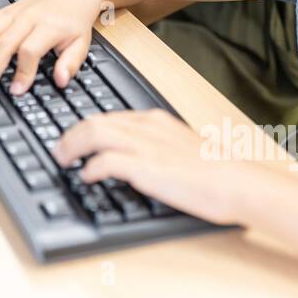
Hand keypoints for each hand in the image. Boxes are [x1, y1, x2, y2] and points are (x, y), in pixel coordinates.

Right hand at [0, 0, 102, 94]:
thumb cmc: (74, 21)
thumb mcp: (82, 43)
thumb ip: (71, 63)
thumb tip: (62, 80)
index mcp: (50, 26)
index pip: (31, 50)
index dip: (23, 71)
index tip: (17, 90)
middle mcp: (29, 17)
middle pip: (6, 41)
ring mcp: (16, 12)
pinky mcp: (7, 10)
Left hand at [53, 110, 253, 225]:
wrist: (237, 181)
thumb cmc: (218, 170)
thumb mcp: (182, 148)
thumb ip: (158, 147)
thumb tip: (138, 159)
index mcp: (156, 121)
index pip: (110, 116)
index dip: (86, 127)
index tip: (75, 138)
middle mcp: (147, 128)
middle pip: (95, 121)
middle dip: (71, 135)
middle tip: (60, 149)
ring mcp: (145, 146)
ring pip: (94, 133)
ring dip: (72, 146)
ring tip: (63, 159)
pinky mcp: (146, 167)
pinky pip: (106, 161)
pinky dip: (91, 167)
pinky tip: (87, 176)